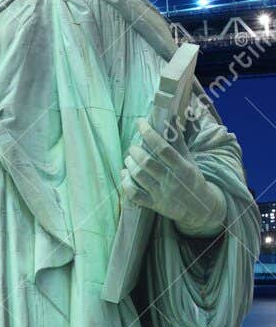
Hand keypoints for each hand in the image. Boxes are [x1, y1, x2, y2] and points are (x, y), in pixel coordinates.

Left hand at [121, 117, 226, 237]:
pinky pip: (134, 194)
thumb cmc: (192, 179)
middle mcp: (172, 181)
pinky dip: (125, 182)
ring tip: (129, 158)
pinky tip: (125, 173)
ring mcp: (162, 194)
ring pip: (139, 176)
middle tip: (133, 147)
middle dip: (135, 151)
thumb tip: (171, 118)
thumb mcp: (190, 161)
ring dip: (129, 164)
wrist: (202, 209)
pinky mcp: (154, 205)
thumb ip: (178, 142)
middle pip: (147, 162)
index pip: (163, 148)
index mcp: (183, 168)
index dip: (149, 134)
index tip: (140, 122)